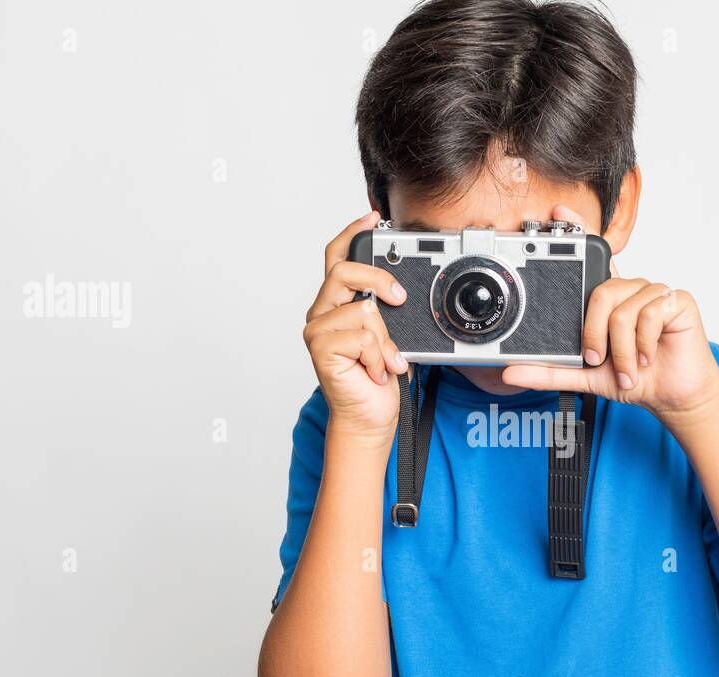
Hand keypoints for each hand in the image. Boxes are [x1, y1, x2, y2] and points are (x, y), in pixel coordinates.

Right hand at [304, 211, 408, 444]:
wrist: (371, 417)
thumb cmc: (378, 378)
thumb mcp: (390, 335)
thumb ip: (387, 310)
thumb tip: (399, 290)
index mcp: (337, 303)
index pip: (338, 257)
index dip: (352, 232)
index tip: (373, 217)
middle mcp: (322, 311)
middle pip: (344, 271)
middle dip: (378, 279)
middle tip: (399, 298)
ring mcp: (318, 329)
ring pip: (363, 309)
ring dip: (385, 340)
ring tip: (386, 361)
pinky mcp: (321, 348)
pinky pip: (363, 336)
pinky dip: (379, 357)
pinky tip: (375, 372)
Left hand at [500, 205, 718, 426]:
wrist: (672, 395)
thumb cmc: (635, 377)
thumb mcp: (585, 376)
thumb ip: (550, 373)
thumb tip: (511, 374)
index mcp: (610, 298)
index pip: (594, 258)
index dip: (579, 228)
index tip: (557, 212)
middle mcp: (631, 288)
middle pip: (600, 293)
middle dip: (594, 335)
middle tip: (598, 360)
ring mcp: (655, 291)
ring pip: (622, 312)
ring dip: (622, 351)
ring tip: (628, 369)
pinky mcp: (678, 300)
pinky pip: (650, 316)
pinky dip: (644, 346)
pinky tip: (648, 357)